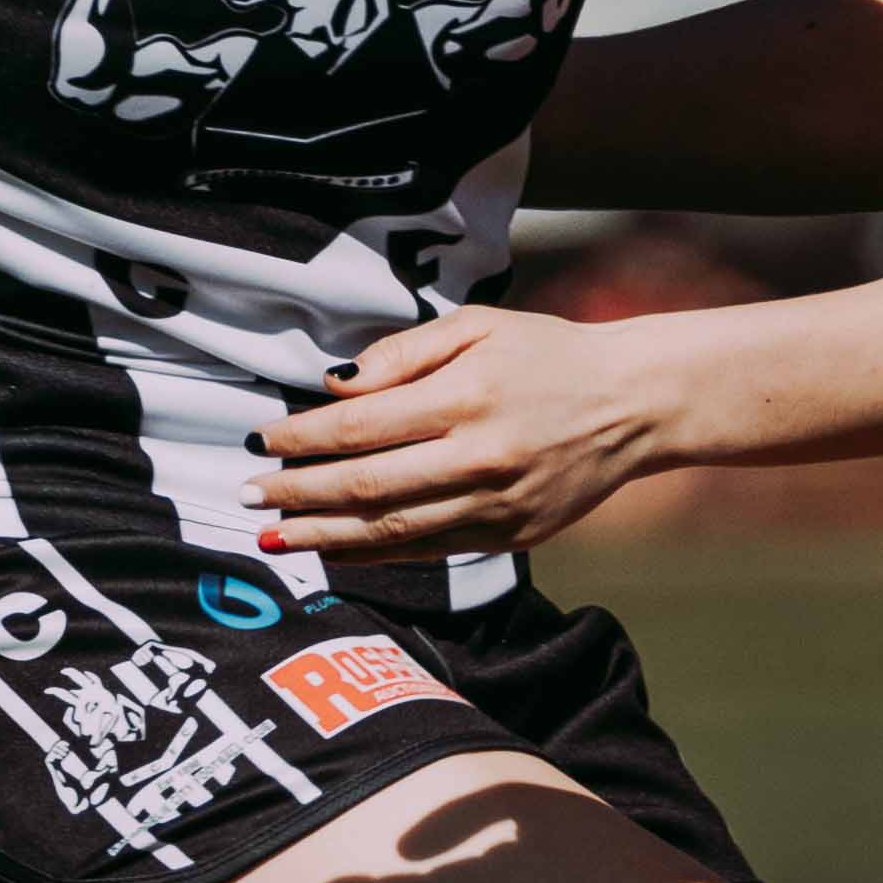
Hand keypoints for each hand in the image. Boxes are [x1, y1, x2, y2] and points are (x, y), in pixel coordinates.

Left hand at [247, 304, 679, 558]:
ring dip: (323, 537)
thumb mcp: (479, 327)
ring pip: (391, 529)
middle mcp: (477, 456)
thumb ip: (403, 355)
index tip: (259, 440)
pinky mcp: (510, 535)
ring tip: (274, 537)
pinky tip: (337, 553)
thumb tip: (335, 386)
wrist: (634, 404)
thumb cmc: (548, 354)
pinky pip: (429, 550)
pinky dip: (377, 556)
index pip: (359, 427)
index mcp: (465, 396)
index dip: (300, 438)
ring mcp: (495, 503)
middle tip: (248, 495)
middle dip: (296, 493)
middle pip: (364, 485)